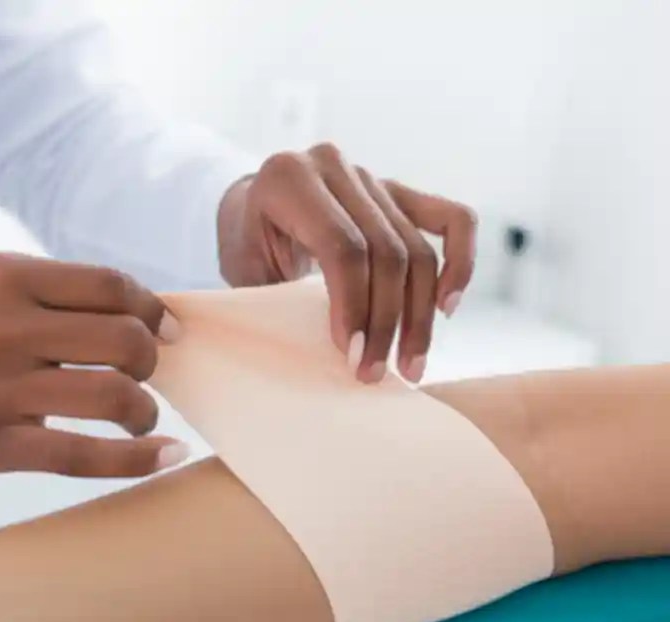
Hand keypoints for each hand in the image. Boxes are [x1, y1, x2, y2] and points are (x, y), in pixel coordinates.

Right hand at [0, 252, 187, 478]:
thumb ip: (35, 288)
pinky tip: (160, 456)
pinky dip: (135, 459)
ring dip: (144, 410)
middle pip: (125, 338)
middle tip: (144, 375)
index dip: (151, 308)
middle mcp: (6, 327)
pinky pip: (84, 454)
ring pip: (115, 395)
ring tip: (139, 417)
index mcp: (3, 278)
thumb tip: (119, 306)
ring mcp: (0, 389)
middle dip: (150, 360)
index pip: (111, 284)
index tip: (162, 328)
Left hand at [217, 142, 477, 383]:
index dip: (353, 304)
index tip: (353, 354)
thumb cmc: (245, 245)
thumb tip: (340, 350)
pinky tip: (447, 307)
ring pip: (417, 249)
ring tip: (410, 363)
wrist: (251, 208)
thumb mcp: (244, 270)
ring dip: (419, 314)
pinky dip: (459, 262)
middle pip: (385, 251)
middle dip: (386, 320)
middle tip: (377, 372)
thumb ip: (280, 299)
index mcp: (289, 180)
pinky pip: (452, 219)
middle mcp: (334, 168)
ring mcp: (372, 177)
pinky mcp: (400, 191)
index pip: (342, 247)